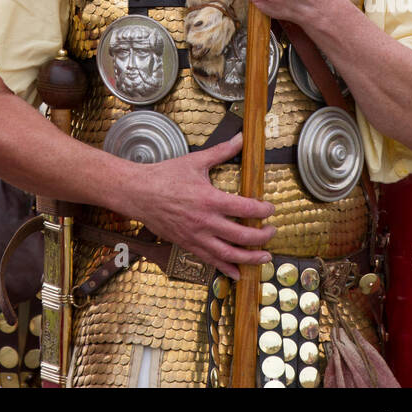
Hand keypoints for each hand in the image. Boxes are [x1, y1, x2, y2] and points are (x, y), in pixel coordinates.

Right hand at [126, 132, 274, 279]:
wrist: (139, 193)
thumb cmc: (166, 176)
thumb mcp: (196, 160)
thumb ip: (221, 151)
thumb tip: (240, 138)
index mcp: (210, 199)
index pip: (246, 208)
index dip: (263, 210)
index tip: (270, 209)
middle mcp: (205, 222)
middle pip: (242, 235)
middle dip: (262, 236)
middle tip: (272, 232)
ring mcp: (196, 236)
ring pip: (229, 254)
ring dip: (250, 258)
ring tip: (264, 256)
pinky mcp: (187, 245)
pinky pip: (210, 261)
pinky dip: (226, 269)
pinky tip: (237, 274)